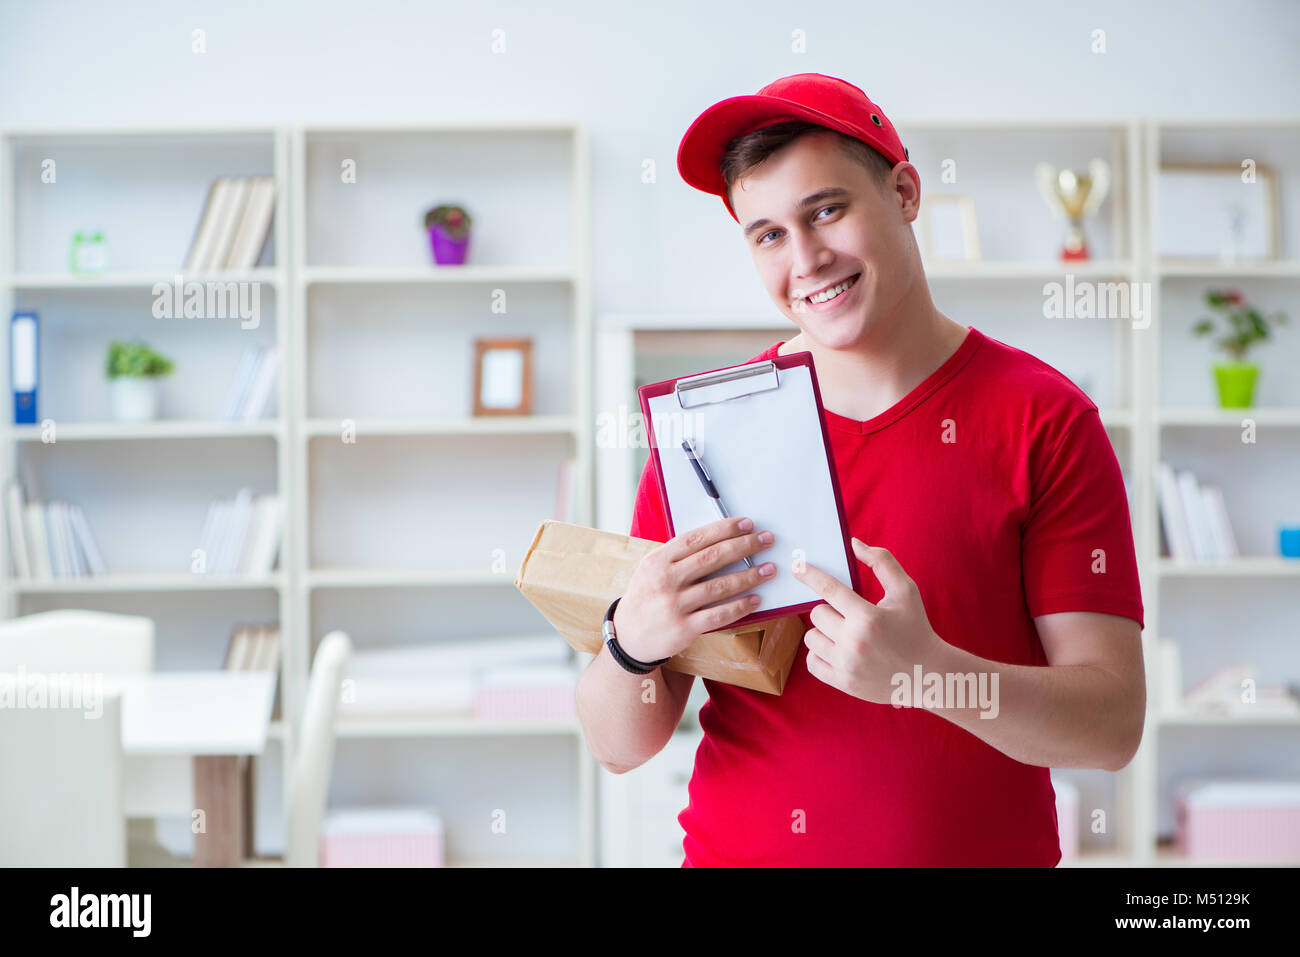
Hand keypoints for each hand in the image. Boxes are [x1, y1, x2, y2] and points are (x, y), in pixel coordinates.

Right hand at [613, 516, 776, 662]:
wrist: (628, 637)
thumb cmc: (647, 597)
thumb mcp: (652, 570)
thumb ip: (678, 557)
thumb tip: (719, 540)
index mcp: (658, 560)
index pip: (696, 538)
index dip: (724, 529)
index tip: (747, 524)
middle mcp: (665, 580)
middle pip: (712, 558)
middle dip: (744, 546)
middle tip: (766, 540)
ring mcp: (674, 605)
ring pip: (720, 586)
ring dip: (749, 576)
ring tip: (769, 569)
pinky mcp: (684, 628)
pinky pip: (719, 614)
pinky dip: (740, 606)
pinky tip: (756, 599)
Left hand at [791, 537, 945, 703]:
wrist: (928, 675)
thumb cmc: (915, 628)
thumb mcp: (906, 591)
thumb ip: (882, 562)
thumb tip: (854, 543)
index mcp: (868, 617)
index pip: (829, 589)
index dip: (810, 575)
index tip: (797, 567)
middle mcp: (854, 641)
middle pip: (817, 614)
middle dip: (829, 611)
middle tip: (848, 616)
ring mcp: (846, 665)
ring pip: (811, 638)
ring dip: (823, 632)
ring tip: (844, 634)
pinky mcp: (843, 682)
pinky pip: (811, 662)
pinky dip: (819, 654)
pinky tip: (837, 650)